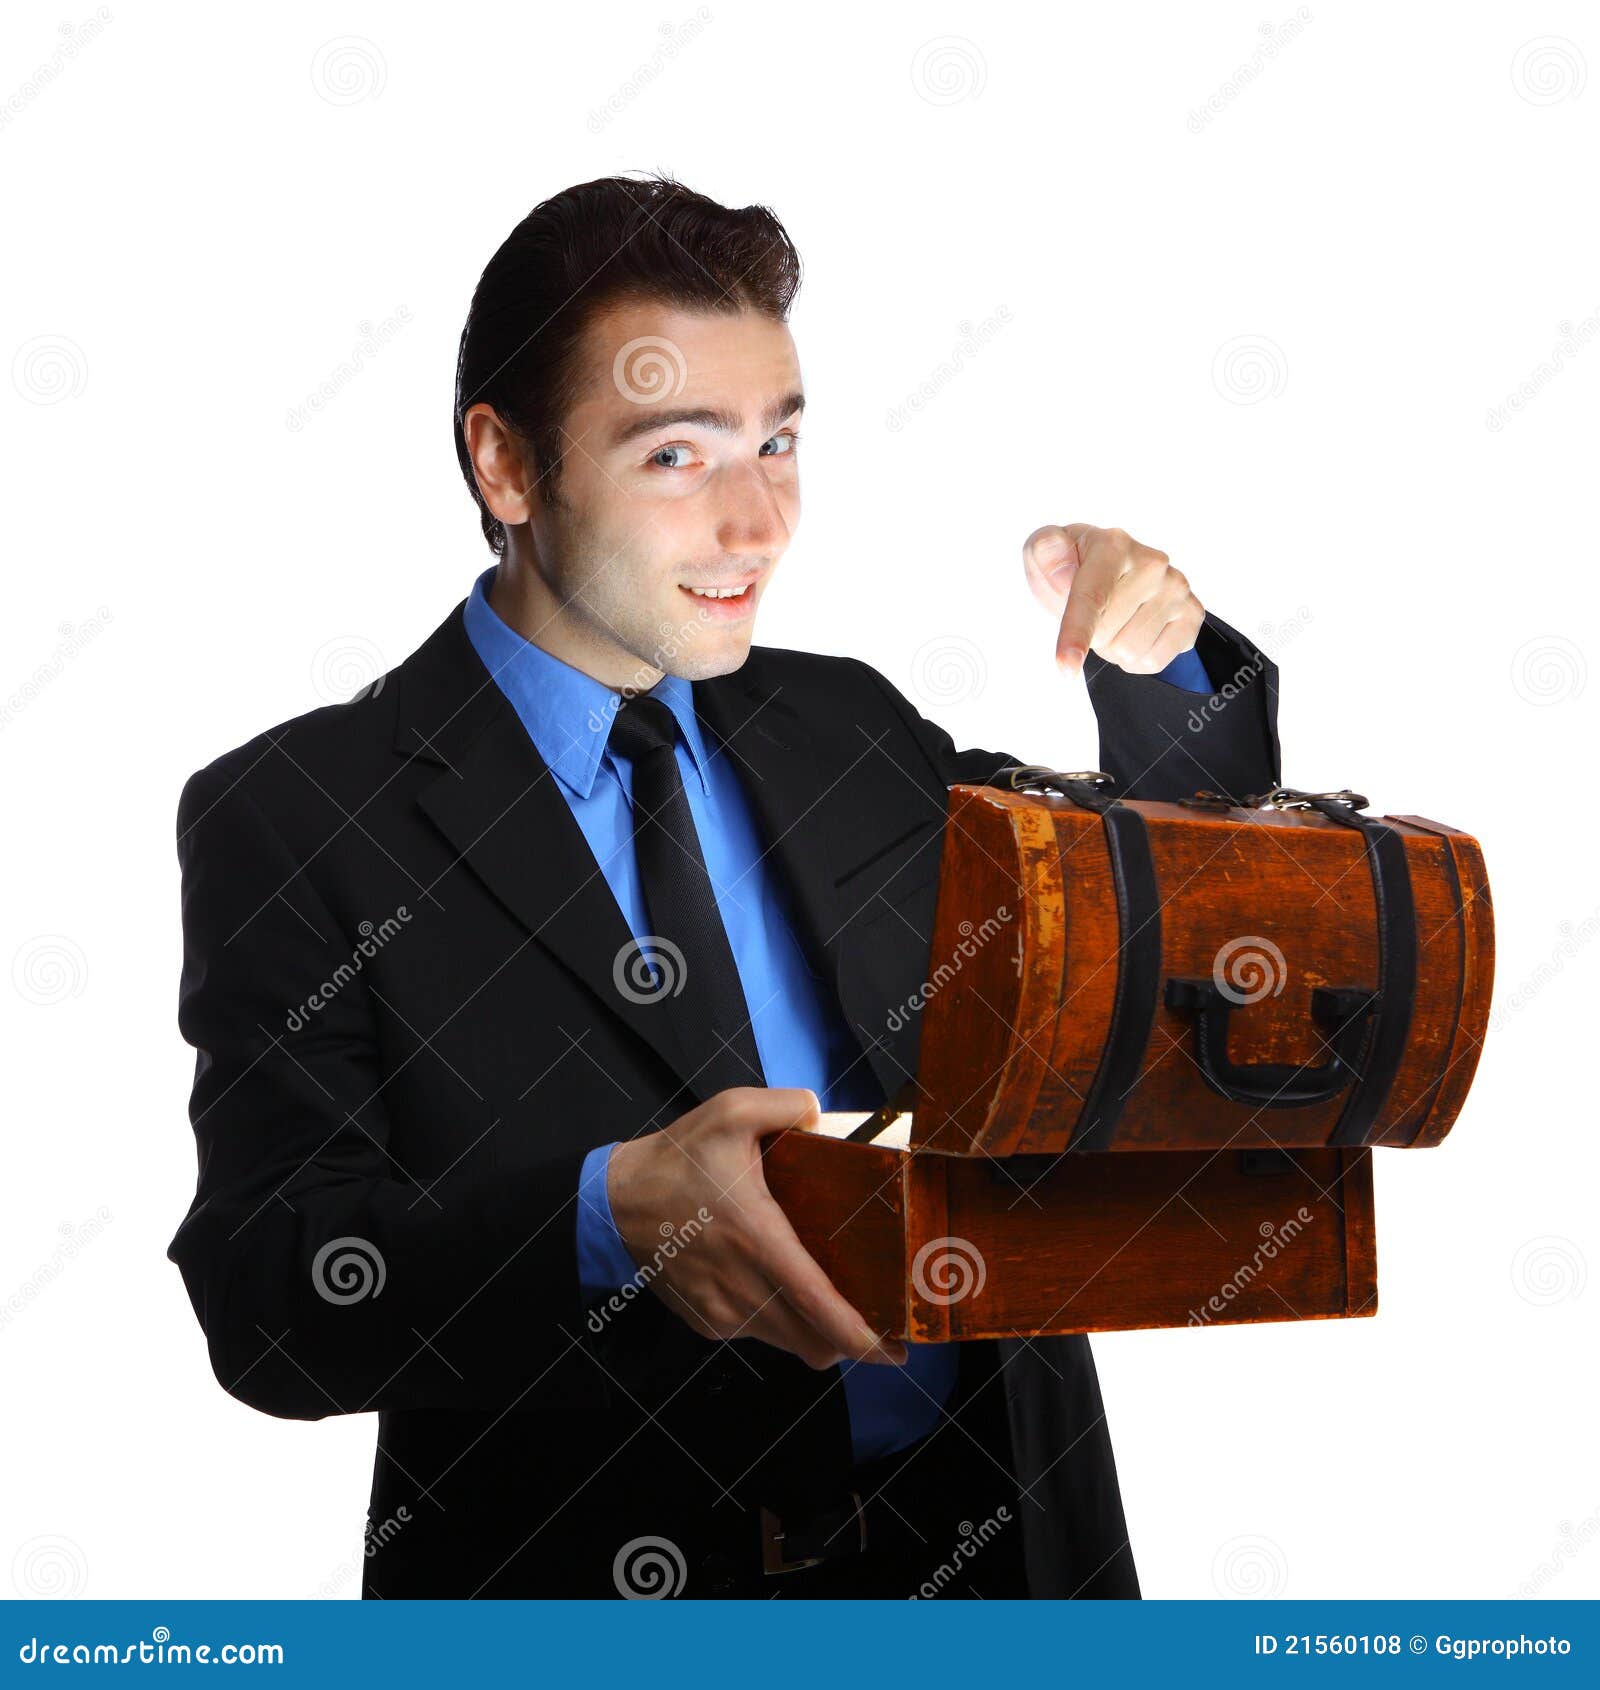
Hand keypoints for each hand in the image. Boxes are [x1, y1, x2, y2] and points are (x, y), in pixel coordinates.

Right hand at [606, 1086, 909, 1369]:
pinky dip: (778, 1320)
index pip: (818, 1303)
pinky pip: (758, 1334)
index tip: (895, 1349)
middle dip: (851, 1339)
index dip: (861, 1337)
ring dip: (815, 1329)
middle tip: (874, 1315)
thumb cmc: (676, 1159)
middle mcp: (741, 1287)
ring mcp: (722, 1312)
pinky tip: (774, 1282)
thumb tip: (825, 1114)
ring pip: (789, 1343)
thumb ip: (788, 1105)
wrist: (614, 1203)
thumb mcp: (730, 1111)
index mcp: (756, 1238)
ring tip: (826, 1294)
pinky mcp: (707, 1323)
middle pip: (814, 1342)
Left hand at [1023, 523, 1203, 676]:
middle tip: (1092, 613)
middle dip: (1089, 635)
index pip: (1091, 598)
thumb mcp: (1043, 551)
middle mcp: (1152, 562)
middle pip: (1105, 634)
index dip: (1075, 634)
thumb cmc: (1072, 564)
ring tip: (1113, 621)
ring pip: (1130, 652)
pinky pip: (1154, 661)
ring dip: (1111, 648)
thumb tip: (1063, 574)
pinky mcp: (1192, 613)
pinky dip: (1135, 660)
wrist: (1110, 568)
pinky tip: (1133, 632)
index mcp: (1112, 545)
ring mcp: (1176, 587)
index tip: (1066, 666)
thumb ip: (1044, 552)